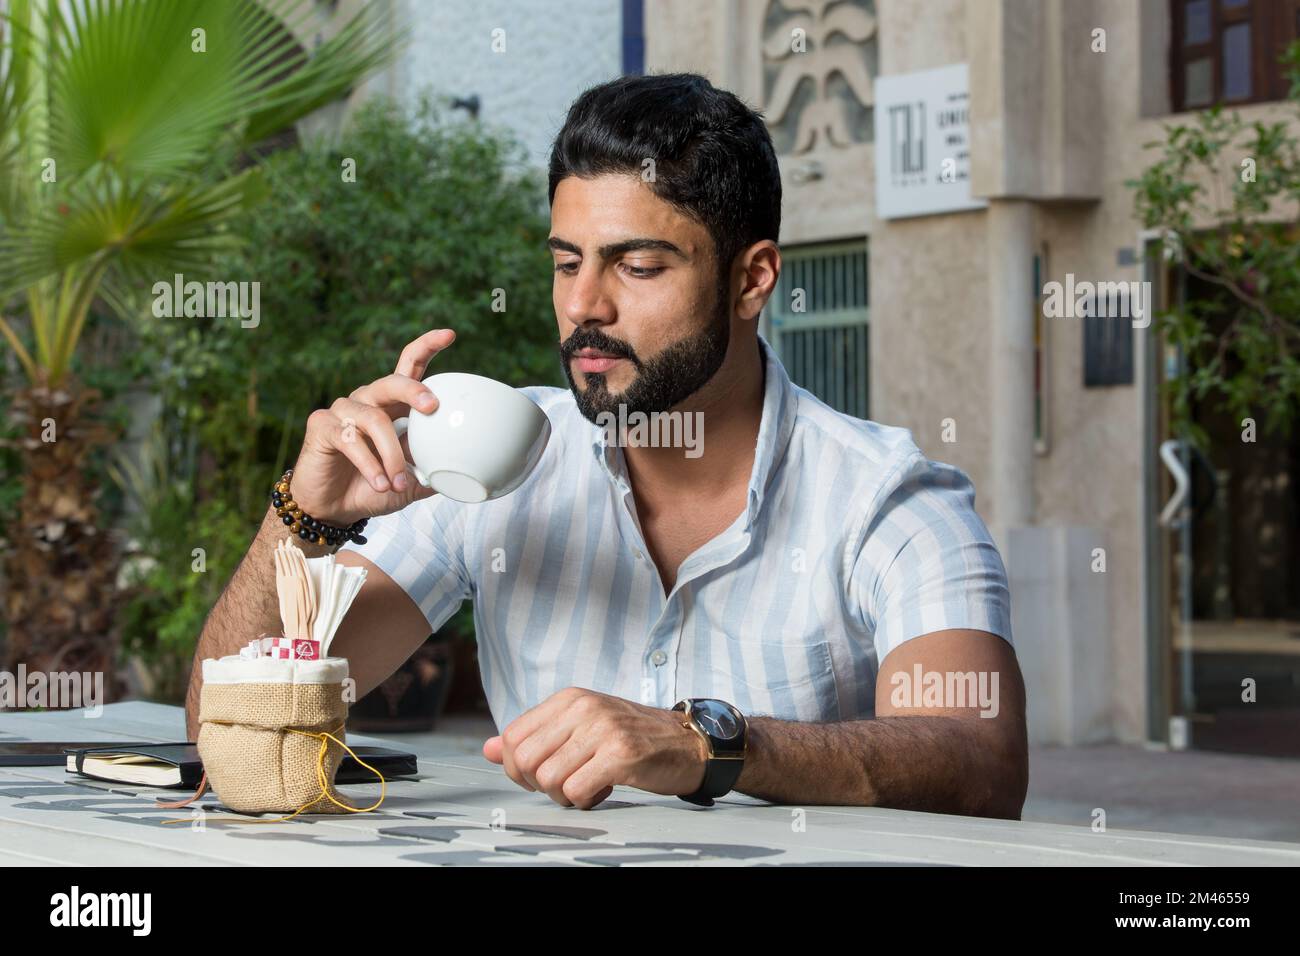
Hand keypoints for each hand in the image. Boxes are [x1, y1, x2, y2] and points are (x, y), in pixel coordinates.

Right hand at [289, 329, 454, 524]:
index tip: (450, 335)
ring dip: (391, 456)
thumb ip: (434, 469)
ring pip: (374, 420)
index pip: (409, 367)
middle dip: (413, 390)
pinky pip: (351, 440)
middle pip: (391, 381)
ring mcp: (343, 410)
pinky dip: (370, 465)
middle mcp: (367, 400)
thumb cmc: (374, 487)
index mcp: (392, 405)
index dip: (427, 347)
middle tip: (432, 406)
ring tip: (399, 482)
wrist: (335, 509)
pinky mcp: (321, 425)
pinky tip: (379, 484)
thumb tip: (467, 470)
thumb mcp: (411, 479)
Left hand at [482, 688, 708, 808]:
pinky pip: (576, 791)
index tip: (541, 776)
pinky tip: (603, 791)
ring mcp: (602, 729)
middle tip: (565, 784)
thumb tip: (487, 749)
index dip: (516, 768)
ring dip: (564, 796)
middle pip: (524, 760)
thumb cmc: (633, 737)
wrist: (688, 743)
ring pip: (547, 779)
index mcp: (568, 698)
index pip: (512, 737)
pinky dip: (585, 801)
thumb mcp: (580, 727)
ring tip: (587, 786)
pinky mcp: (621, 754)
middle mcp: (583, 707)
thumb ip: (535, 736)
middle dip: (538, 785)